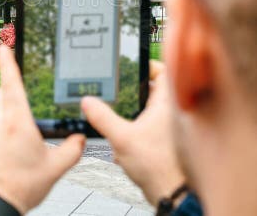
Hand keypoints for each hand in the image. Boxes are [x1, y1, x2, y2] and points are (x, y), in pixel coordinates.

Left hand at [0, 45, 85, 213]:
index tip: (4, 47)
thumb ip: (72, 149)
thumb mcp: (56, 167)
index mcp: (17, 121)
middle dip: (14, 84)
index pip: (11, 82)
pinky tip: (19, 134)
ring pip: (0, 106)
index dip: (8, 62)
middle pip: (5, 91)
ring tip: (28, 115)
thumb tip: (81, 138)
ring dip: (11, 104)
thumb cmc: (21, 186)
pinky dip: (7, 119)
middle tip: (26, 80)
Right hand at [81, 61, 184, 205]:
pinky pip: (146, 129)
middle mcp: (169, 114)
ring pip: (147, 111)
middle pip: (152, 91)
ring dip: (133, 113)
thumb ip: (102, 117)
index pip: (163, 72)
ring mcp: (166, 128)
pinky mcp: (161, 142)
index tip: (135, 64)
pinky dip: (134, 130)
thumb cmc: (157, 166)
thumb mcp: (122, 138)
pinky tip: (122, 141)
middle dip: (134, 91)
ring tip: (119, 116)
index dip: (149, 65)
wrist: (168, 192)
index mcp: (165, 104)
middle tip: (120, 89)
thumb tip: (88, 102)